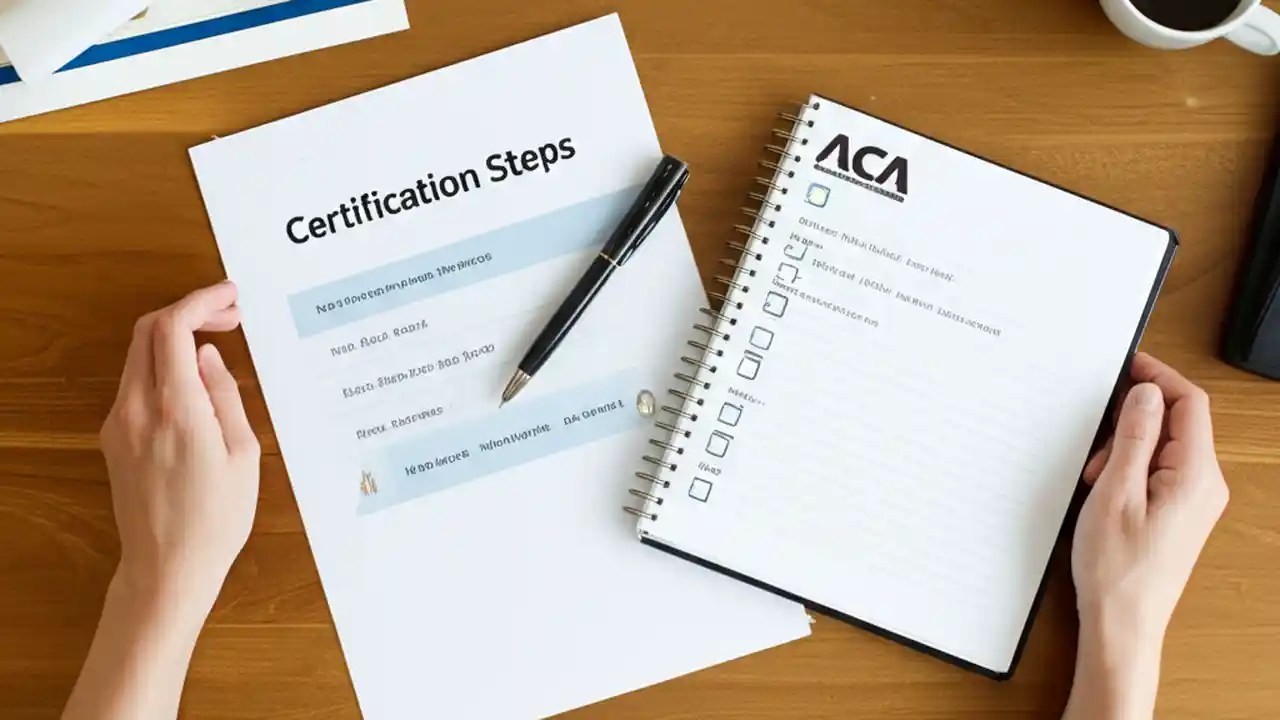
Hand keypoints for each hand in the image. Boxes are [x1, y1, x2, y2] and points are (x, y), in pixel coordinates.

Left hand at [65, 282, 260, 719]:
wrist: (167, 567)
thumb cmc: (217, 520)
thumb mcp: (243, 454)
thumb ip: (224, 396)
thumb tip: (207, 356)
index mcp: (176, 412)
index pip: (173, 329)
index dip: (201, 301)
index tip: (230, 296)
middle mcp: (138, 410)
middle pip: (148, 331)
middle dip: (189, 310)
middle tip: (229, 314)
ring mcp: (120, 422)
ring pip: (139, 352)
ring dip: (175, 334)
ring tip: (218, 341)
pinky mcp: (115, 436)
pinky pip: (136, 380)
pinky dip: (163, 362)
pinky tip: (196, 376)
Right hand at [1064, 352, 1227, 719]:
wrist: (1123, 624)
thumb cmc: (1116, 568)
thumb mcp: (1114, 492)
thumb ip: (1133, 437)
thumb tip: (1146, 394)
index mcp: (1195, 475)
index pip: (1189, 404)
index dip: (1158, 377)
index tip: (1126, 366)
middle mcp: (1205, 485)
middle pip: (1177, 422)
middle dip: (1132, 421)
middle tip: (1096, 443)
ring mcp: (1195, 500)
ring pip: (1163, 446)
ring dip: (1127, 447)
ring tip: (1097, 477)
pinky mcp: (1180, 513)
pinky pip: (1159, 470)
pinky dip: (1130, 468)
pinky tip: (1104, 489)